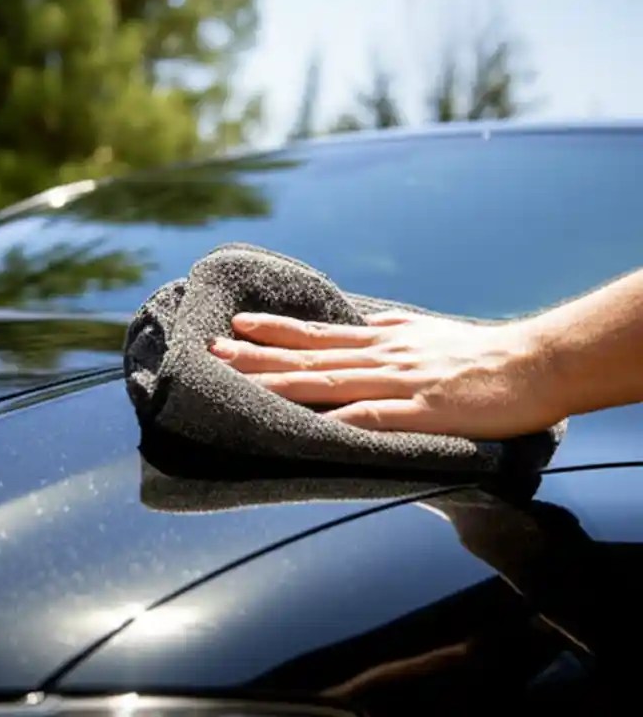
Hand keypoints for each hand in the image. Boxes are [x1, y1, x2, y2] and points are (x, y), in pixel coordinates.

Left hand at [208, 311, 565, 437]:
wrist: (534, 364)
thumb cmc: (481, 353)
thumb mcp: (427, 331)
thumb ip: (391, 331)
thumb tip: (364, 324)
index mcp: (383, 342)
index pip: (318, 335)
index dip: (275, 331)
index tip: (238, 325)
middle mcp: (382, 357)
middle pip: (310, 357)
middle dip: (259, 354)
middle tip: (213, 349)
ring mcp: (400, 383)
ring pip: (331, 382)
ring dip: (283, 382)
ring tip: (241, 381)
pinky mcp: (424, 411)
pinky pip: (377, 417)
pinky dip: (343, 419)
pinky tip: (314, 424)